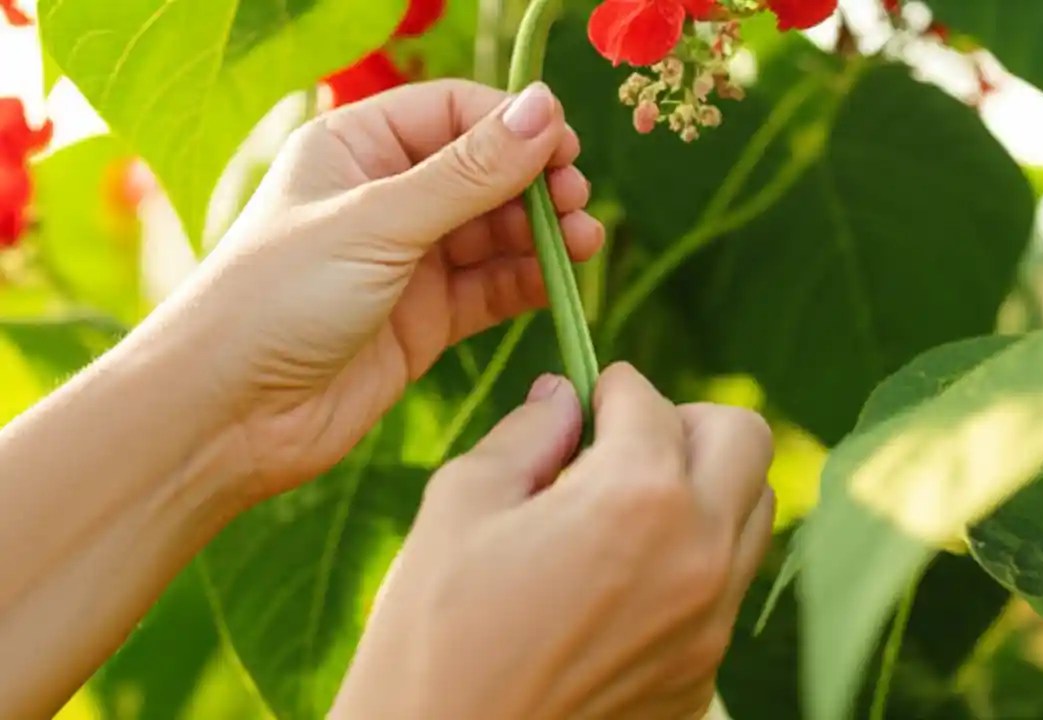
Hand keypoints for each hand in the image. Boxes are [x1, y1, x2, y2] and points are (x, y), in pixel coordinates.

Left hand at [170, 79, 601, 497]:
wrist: (228, 415)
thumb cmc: (277, 299)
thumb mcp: (377, 224)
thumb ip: (467, 173)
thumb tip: (543, 108)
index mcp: (355, 148)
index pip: (453, 112)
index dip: (512, 124)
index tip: (563, 148)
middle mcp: (385, 197)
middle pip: (484, 171)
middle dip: (535, 183)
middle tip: (576, 201)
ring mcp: (408, 260)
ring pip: (496, 232)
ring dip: (542, 234)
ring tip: (584, 242)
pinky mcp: (426, 318)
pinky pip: (492, 287)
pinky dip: (530, 282)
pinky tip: (561, 280)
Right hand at [330, 364, 775, 719]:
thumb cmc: (433, 637)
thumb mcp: (460, 509)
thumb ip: (525, 437)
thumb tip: (560, 395)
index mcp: (638, 499)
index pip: (652, 401)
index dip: (611, 388)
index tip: (589, 396)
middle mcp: (699, 556)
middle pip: (744, 440)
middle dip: (686, 422)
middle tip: (626, 441)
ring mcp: (709, 626)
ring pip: (751, 514)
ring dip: (703, 488)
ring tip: (628, 510)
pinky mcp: (701, 678)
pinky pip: (725, 589)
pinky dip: (692, 561)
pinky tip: (622, 583)